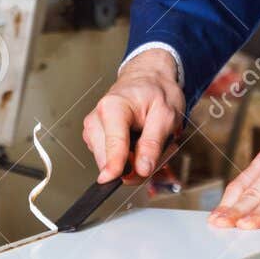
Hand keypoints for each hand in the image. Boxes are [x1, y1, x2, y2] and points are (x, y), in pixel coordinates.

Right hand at [82, 50, 184, 183]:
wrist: (147, 78)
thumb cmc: (156, 92)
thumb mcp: (166, 115)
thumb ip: (153, 144)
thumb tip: (141, 169)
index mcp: (112, 108)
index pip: (112, 144)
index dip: (116, 166)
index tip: (114, 180)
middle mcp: (96, 119)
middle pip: (109, 160)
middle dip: (135, 165)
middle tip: (159, 150)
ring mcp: (93, 130)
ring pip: (110, 164)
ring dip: (134, 163)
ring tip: (150, 142)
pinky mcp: (95, 139)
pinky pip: (111, 161)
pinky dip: (128, 159)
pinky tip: (139, 144)